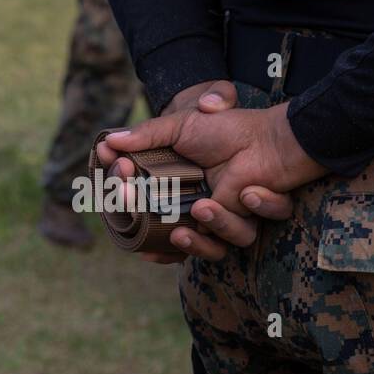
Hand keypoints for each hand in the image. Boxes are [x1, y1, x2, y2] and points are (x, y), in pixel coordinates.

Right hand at [94, 80, 298, 261]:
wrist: (266, 137)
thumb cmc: (224, 129)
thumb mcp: (179, 126)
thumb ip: (144, 136)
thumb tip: (106, 142)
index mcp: (171, 190)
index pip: (141, 210)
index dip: (127, 207)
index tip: (119, 191)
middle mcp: (191, 210)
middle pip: (166, 239)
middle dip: (155, 230)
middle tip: (165, 209)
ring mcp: (217, 221)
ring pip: (207, 248)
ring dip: (208, 228)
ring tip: (205, 206)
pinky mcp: (243, 225)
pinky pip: (238, 239)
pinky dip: (246, 213)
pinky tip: (249, 191)